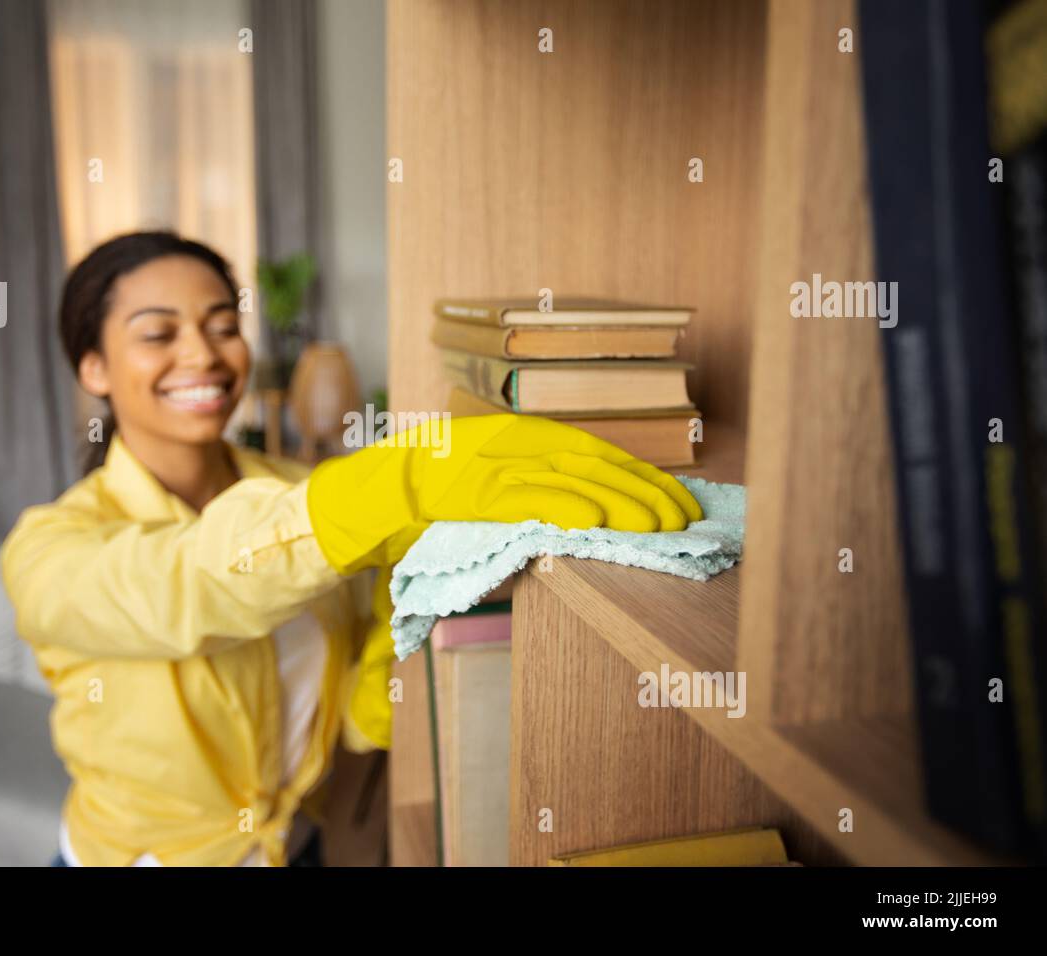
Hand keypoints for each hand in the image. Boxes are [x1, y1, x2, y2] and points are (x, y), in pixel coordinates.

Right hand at [306, 413, 702, 573]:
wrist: (368, 495)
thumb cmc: (434, 493)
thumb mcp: (493, 482)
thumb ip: (535, 487)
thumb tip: (594, 508)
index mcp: (522, 435)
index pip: (598, 451)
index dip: (643, 475)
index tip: (680, 500)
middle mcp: (514, 441)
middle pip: (596, 461)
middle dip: (646, 491)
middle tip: (685, 520)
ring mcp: (492, 463)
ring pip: (570, 477)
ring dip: (619, 502)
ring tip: (658, 526)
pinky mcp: (469, 491)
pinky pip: (524, 498)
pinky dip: (561, 506)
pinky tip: (594, 520)